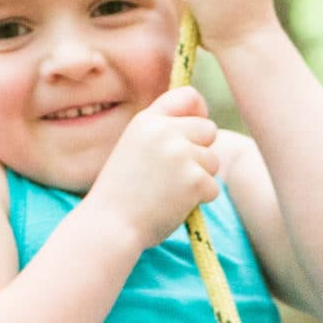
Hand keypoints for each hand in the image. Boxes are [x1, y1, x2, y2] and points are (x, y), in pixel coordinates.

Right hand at [89, 88, 220, 247]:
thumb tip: (204, 128)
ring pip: (213, 161)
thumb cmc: (120, 195)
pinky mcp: (194, 179)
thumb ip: (161, 135)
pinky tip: (173, 206)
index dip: (199, 111)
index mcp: (147, 120)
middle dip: (201, 152)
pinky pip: (213, 187)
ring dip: (200, 178)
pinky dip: (199, 201)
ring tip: (169, 193)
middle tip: (177, 175)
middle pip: (208, 129)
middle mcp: (165, 131)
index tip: (197, 131)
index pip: (188, 96)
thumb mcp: (134, 150)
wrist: (109, 226)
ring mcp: (181, 154)